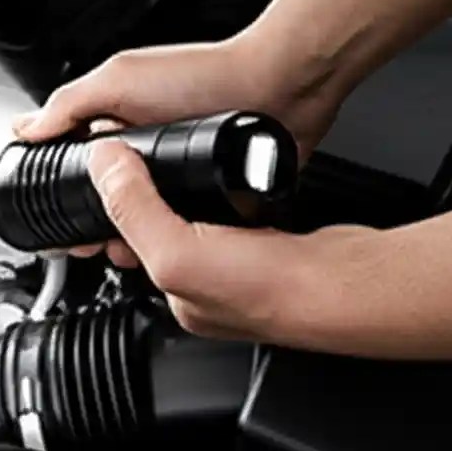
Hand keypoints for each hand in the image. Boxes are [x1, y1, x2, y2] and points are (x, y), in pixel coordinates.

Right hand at [12, 38, 343, 265]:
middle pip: (114, 196)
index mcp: (121, 119)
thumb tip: (25, 128)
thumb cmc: (206, 73)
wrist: (277, 89)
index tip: (61, 221)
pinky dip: (179, 231)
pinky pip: (188, 220)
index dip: (68, 192)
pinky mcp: (214, 188)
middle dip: (103, 222)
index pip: (81, 162)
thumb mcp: (120, 80)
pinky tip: (176, 237)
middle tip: (97, 241)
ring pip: (150, 215)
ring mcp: (184, 169)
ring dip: (141, 233)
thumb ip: (70, 104)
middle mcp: (152, 146)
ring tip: (135, 245)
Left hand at [85, 139, 352, 339]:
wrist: (347, 285)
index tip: (111, 164)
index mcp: (176, 294)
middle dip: (153, 194)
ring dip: (192, 189)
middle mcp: (207, 285)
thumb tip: (104, 165)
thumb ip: (135, 207)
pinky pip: (239, 210)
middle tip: (148, 156)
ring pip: (202, 217)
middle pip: (163, 228)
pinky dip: (231, 191)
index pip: (130, 243)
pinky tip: (236, 177)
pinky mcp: (277, 243)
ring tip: (188, 160)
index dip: (116, 203)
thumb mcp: (177, 249)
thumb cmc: (272, 291)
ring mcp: (245, 264)